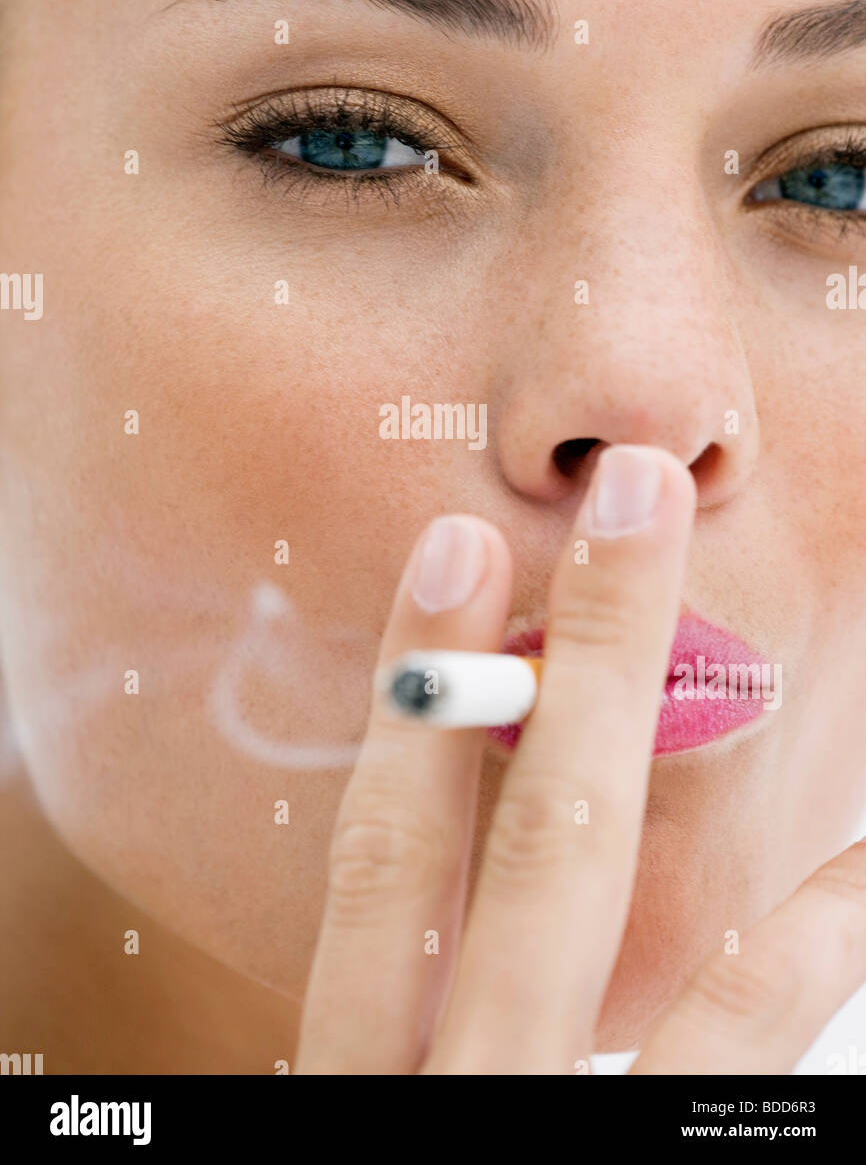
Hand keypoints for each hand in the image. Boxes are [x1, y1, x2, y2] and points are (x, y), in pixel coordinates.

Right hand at [295, 445, 865, 1073]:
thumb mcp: (352, 1106)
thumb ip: (365, 1030)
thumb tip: (396, 892)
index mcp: (354, 1083)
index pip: (377, 866)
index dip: (413, 699)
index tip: (456, 551)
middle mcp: (460, 1090)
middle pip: (535, 844)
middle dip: (589, 653)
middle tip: (634, 493)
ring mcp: (555, 1119)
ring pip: (626, 916)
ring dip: (665, 734)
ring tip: (720, 606)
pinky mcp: (648, 1164)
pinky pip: (742, 1051)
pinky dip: (808, 944)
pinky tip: (856, 860)